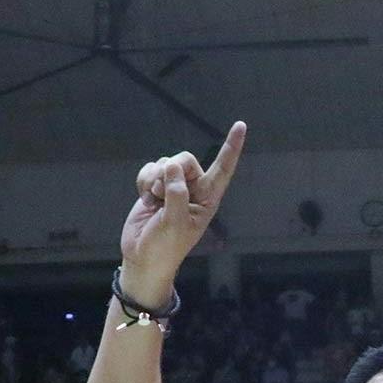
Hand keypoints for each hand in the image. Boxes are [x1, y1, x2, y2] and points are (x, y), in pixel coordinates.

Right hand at [120, 121, 245, 301]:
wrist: (142, 257)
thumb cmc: (165, 248)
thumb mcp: (175, 223)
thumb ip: (177, 194)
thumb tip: (172, 166)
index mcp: (208, 199)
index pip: (223, 169)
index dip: (231, 147)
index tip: (241, 125)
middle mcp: (193, 190)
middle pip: (184, 159)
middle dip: (169, 172)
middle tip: (161, 195)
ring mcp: (173, 187)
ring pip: (165, 163)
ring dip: (154, 180)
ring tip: (154, 202)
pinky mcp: (154, 187)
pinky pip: (149, 169)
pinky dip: (143, 182)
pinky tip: (145, 199)